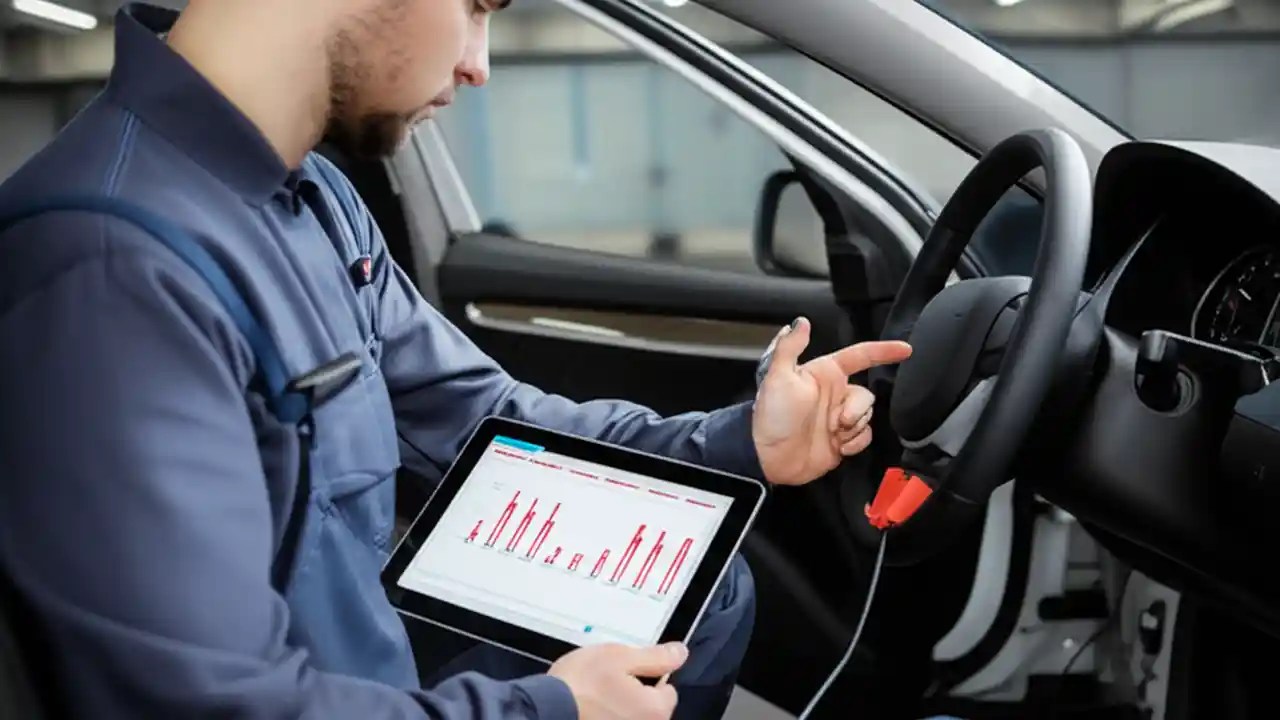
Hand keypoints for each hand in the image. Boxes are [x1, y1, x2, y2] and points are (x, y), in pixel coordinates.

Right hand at [548, 642, 687, 719]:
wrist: (544, 710)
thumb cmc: (580, 684)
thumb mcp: (620, 657)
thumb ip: (656, 657)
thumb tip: (681, 653)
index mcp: (655, 710)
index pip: (668, 690)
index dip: (648, 676)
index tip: (627, 672)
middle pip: (651, 708)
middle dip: (635, 695)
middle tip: (607, 682)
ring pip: (631, 717)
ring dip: (619, 708)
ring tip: (595, 697)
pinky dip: (606, 717)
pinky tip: (589, 711)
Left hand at [753, 317, 911, 486]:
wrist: (768, 457)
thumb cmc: (771, 415)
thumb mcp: (777, 376)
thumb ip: (790, 346)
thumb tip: (801, 321)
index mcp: (824, 374)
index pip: (860, 356)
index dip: (884, 351)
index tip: (906, 349)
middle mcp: (835, 394)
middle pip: (867, 394)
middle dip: (857, 408)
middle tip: (838, 420)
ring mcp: (839, 418)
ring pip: (868, 415)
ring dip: (854, 427)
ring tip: (833, 433)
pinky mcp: (842, 440)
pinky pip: (865, 436)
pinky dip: (855, 442)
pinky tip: (838, 446)